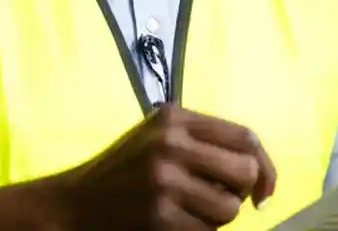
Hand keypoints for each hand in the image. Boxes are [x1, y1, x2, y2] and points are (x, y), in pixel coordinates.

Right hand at [0, 103, 276, 230]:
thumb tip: (258, 170)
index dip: (265, 166)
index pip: (245, 137)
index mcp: (175, 118)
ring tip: (191, 213)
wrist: (73, 204)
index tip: (264, 190)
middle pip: (244, 170)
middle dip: (241, 194)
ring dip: (217, 219)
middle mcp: (170, 142)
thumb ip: (203, 142)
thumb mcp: (158, 137)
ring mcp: (163, 179)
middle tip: (221, 201)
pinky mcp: (158, 214)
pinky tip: (176, 226)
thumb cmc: (123, 171)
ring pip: (229, 208)